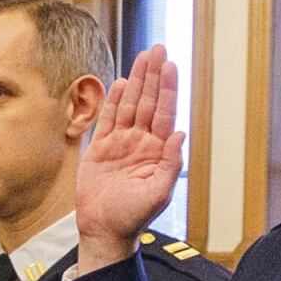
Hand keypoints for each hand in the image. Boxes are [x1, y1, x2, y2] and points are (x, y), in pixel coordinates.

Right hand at [75, 46, 185, 271]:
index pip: (165, 112)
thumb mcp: (158, 194)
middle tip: (158, 49)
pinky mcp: (100, 149)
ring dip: (137, 81)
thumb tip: (180, 134)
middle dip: (153, 75)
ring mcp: (121, 143)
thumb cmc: (133, 218)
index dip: (167, 88)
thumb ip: (170, 164)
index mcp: (157, 151)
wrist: (104, 230)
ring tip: (143, 57)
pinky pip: (108, 119)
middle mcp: (141, 142)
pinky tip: (121, 83)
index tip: (170, 66)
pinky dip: (114, 101)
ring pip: (130, 105)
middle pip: (149, 101)